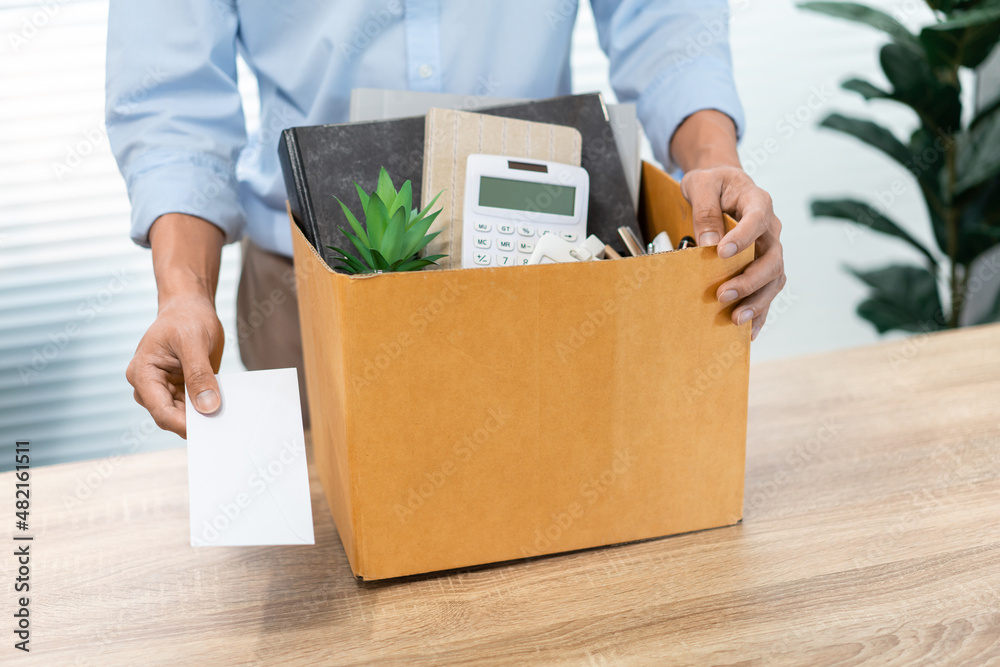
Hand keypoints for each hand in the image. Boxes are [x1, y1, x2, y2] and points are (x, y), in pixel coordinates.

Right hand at [127, 294, 223, 436]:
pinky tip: (224, 408)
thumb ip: (199, 374)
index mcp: (142, 373)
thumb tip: (208, 406)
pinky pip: (193, 408)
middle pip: (171, 418)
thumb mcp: (194, 342)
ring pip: (183, 416)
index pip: (161, 411)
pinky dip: (207, 409)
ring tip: (227, 417)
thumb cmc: (186, 318)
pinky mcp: (179, 391)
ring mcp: (163, 390)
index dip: (184, 425)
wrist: (189, 309)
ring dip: (203, 418)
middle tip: (224, 427)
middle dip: (195, 423)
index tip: (209, 431)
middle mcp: (149, 386)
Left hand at [670, 110, 784, 340]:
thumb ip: (705, 209)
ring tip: (735, 318)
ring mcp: (770, 249)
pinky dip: (760, 312)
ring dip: (757, 301)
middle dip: (749, 279)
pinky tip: (748, 331)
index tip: (721, 253)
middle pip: (772, 258)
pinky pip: (768, 292)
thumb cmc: (712, 183)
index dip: (743, 238)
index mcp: (758, 202)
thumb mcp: (701, 184)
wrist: (723, 186)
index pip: (757, 220)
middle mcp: (771, 229)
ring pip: (774, 279)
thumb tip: (708, 245)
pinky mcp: (763, 266)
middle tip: (722, 293)